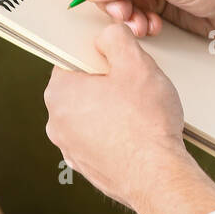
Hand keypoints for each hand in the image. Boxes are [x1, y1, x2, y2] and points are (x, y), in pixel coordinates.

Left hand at [44, 22, 187, 205]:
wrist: (158, 178)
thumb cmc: (146, 125)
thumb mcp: (135, 63)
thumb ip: (116, 38)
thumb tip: (107, 35)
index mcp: (59, 92)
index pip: (71, 59)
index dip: (98, 55)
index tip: (117, 61)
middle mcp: (56, 122)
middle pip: (81, 87)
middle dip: (106, 83)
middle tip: (134, 87)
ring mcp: (69, 147)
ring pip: (90, 115)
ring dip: (111, 110)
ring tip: (139, 113)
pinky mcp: (86, 166)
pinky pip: (98, 139)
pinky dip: (114, 135)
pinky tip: (136, 135)